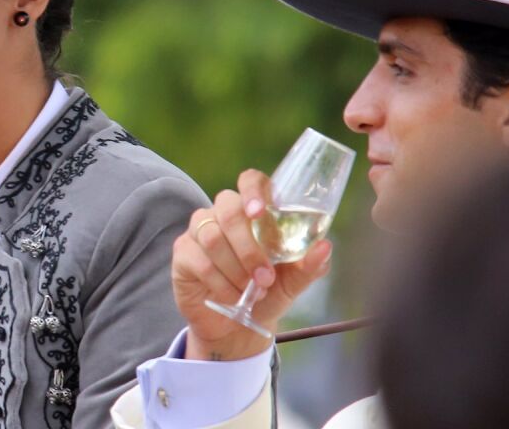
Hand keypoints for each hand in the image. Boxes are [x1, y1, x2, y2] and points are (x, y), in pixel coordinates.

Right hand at [172, 169, 332, 360]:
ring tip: (249, 291)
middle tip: (264, 277)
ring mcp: (200, 230)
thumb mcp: (293, 283)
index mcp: (254, 211)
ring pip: (212, 235)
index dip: (253, 190)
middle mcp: (223, 213)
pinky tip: (230, 296)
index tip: (259, 211)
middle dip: (248, 246)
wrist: (237, 327)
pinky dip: (219, 282)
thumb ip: (308, 265)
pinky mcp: (183, 252)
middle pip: (228, 208)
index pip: (250, 181)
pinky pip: (199, 260)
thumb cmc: (267, 294)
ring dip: (235, 268)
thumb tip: (325, 247)